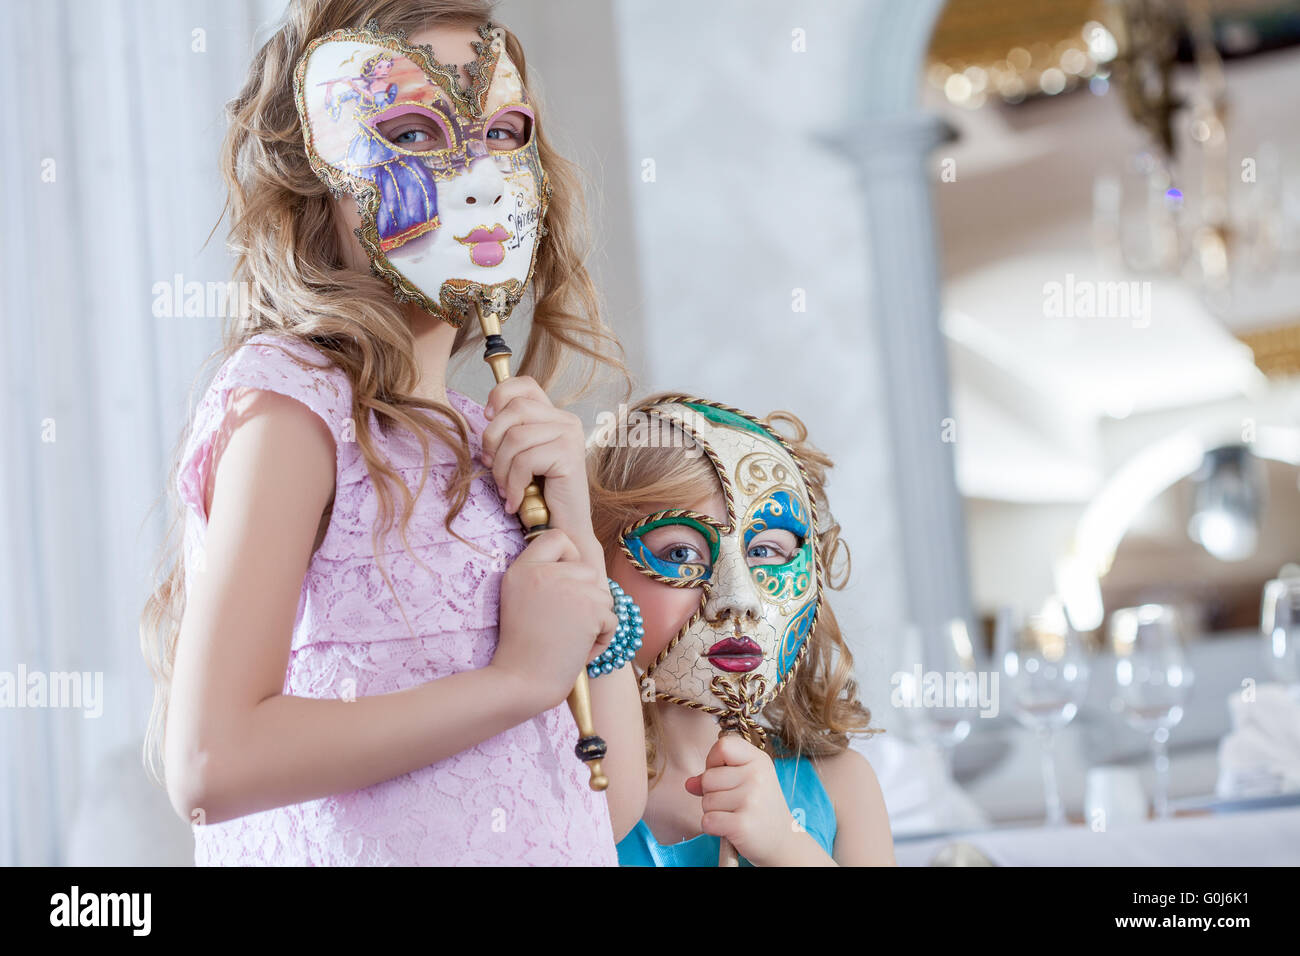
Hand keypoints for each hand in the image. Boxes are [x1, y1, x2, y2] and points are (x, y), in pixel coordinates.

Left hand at [481, 377, 594, 554]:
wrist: (563, 531)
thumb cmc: (539, 497)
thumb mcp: (520, 457)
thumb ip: (511, 433)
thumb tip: (487, 415)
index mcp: (554, 416)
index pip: (525, 385)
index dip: (500, 394)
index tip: (487, 418)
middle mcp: (566, 420)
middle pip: (514, 409)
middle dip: (492, 440)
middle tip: (490, 467)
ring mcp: (570, 436)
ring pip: (515, 437)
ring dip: (501, 468)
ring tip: (504, 489)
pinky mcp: (569, 455)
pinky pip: (524, 460)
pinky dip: (512, 484)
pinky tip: (514, 500)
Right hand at [492, 528, 617, 712]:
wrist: (521, 682)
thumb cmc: (521, 649)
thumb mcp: (517, 599)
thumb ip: (542, 576)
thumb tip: (579, 566)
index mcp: (522, 568)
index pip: (557, 537)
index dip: (568, 556)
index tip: (563, 581)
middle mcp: (544, 572)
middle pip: (588, 569)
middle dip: (586, 597)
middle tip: (564, 624)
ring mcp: (569, 588)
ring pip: (604, 595)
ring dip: (594, 620)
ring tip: (568, 639)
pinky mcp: (590, 609)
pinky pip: (611, 619)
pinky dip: (601, 639)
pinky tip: (577, 651)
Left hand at [685, 734, 804, 865]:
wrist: (782, 841)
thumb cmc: (760, 808)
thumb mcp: (745, 782)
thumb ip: (715, 776)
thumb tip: (689, 784)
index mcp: (758, 760)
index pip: (723, 745)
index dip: (714, 761)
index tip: (724, 774)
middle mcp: (756, 776)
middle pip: (708, 777)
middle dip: (711, 793)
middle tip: (734, 802)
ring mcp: (751, 800)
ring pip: (706, 800)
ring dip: (714, 811)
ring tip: (735, 815)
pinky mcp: (742, 824)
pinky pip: (707, 820)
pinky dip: (713, 827)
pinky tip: (730, 828)